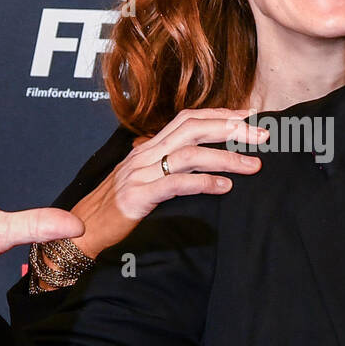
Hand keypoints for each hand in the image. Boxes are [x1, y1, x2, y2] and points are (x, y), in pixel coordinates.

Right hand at [69, 109, 267, 257]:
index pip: (189, 119)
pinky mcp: (137, 198)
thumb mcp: (145, 180)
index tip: (251, 115)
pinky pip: (175, 184)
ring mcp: (140, 174)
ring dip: (226, 157)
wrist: (81, 232)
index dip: (221, 113)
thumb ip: (169, 168)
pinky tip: (225, 187)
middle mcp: (145, 154)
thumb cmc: (116, 209)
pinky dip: (203, 183)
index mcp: (148, 147)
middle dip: (231, 128)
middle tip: (263, 135)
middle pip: (193, 128)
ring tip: (254, 165)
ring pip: (189, 154)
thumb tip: (204, 161)